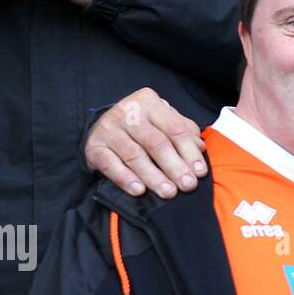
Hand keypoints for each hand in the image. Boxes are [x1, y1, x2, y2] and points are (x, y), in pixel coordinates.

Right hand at [85, 87, 206, 198]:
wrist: (104, 125)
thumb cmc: (142, 124)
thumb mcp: (164, 120)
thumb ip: (184, 131)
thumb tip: (200, 149)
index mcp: (149, 101)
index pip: (174, 129)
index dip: (189, 152)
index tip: (200, 172)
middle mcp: (127, 111)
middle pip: (156, 143)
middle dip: (175, 166)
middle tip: (188, 185)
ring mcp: (108, 128)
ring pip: (135, 155)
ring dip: (154, 177)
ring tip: (168, 192)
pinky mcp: (93, 146)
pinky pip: (111, 164)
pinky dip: (126, 179)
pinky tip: (139, 191)